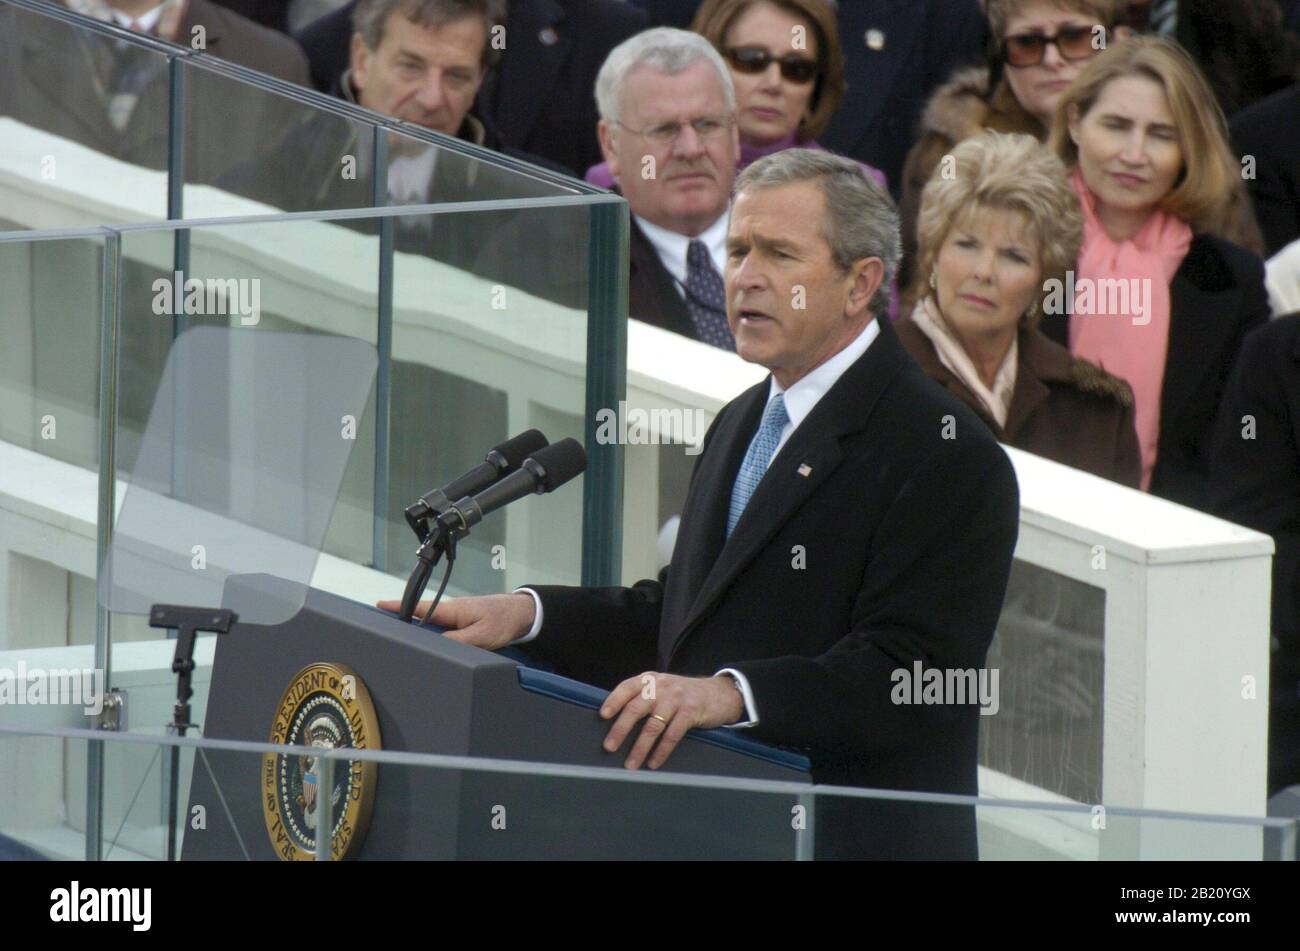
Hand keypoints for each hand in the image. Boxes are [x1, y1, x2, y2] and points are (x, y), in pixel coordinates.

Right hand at [375, 593, 534, 651]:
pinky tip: (427, 649)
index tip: (378, 607)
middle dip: (401, 624)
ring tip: (399, 647)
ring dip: (417, 634)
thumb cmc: (503, 620)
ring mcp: (455, 618)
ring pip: (430, 627)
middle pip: (420, 618)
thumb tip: (436, 646)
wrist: (522, 614)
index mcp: (452, 610)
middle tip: (380, 634)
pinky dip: (432, 638)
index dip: (398, 608)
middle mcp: (450, 612)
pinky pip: (441, 631)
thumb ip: (458, 640)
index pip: (420, 608)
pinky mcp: (461, 625)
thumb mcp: (481, 635)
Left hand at [600, 672, 744, 769]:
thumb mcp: (663, 688)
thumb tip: (617, 721)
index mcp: (650, 680)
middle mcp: (661, 687)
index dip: (614, 700)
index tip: (603, 715)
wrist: (719, 693)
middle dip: (620, 729)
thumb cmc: (684, 695)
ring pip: (653, 725)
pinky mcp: (691, 712)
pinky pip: (672, 735)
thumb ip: (643, 697)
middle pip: (636, 708)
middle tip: (609, 746)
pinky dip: (661, 751)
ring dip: (640, 747)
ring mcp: (676, 699)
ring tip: (631, 763)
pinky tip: (654, 762)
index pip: (627, 687)